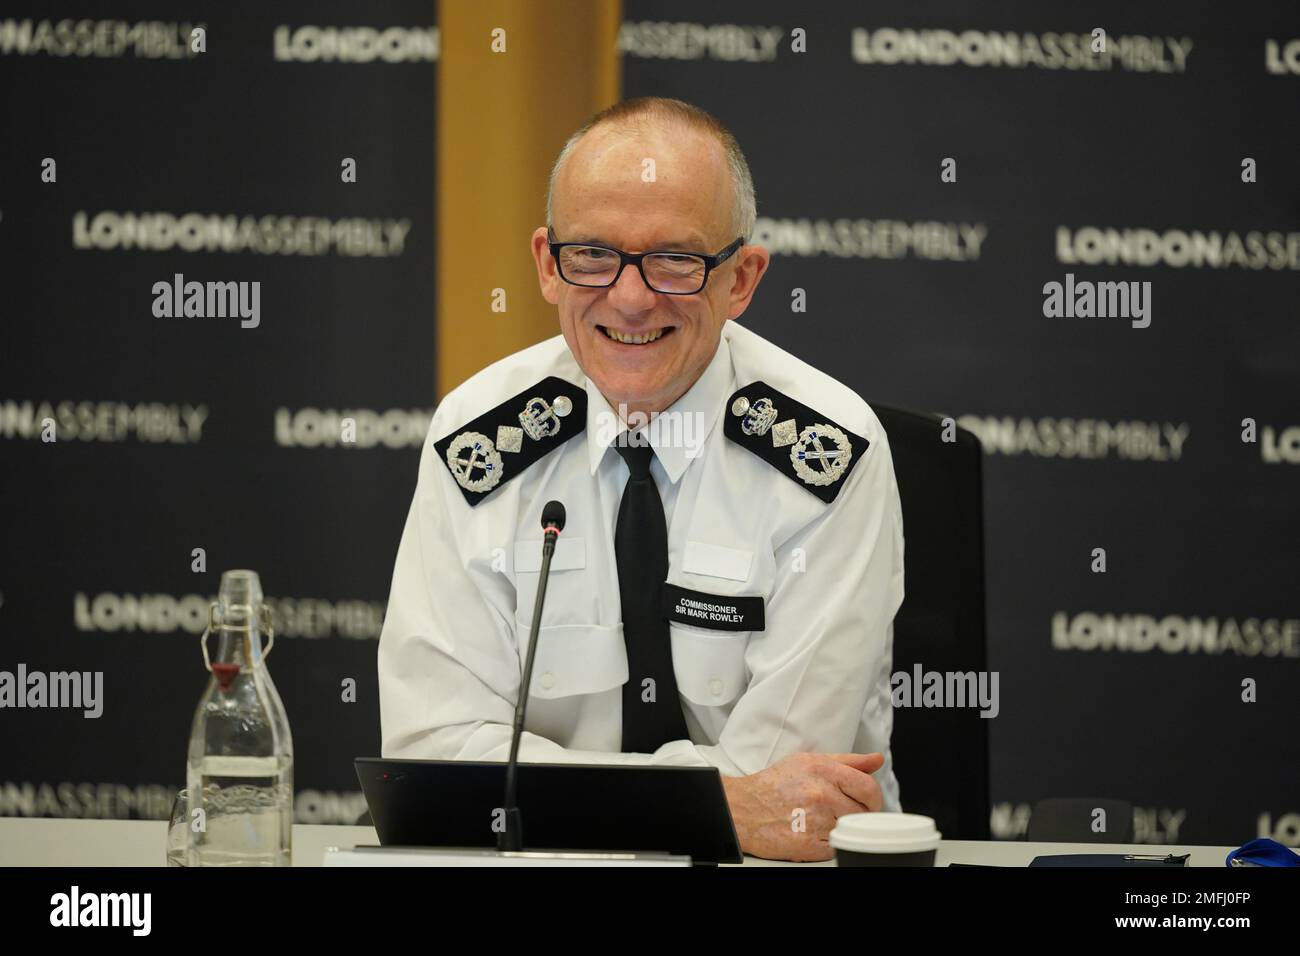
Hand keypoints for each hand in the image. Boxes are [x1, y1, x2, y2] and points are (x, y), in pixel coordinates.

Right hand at [721, 752, 884, 861]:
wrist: (742, 808)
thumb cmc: (775, 784)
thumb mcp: (810, 761)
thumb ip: (848, 761)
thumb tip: (877, 760)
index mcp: (824, 770)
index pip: (869, 788)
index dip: (873, 798)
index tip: (867, 802)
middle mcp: (821, 794)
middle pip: (863, 812)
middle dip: (857, 813)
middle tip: (840, 811)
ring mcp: (815, 821)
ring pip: (849, 830)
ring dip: (840, 827)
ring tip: (821, 820)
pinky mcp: (808, 845)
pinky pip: (835, 847)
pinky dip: (827, 842)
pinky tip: (813, 831)